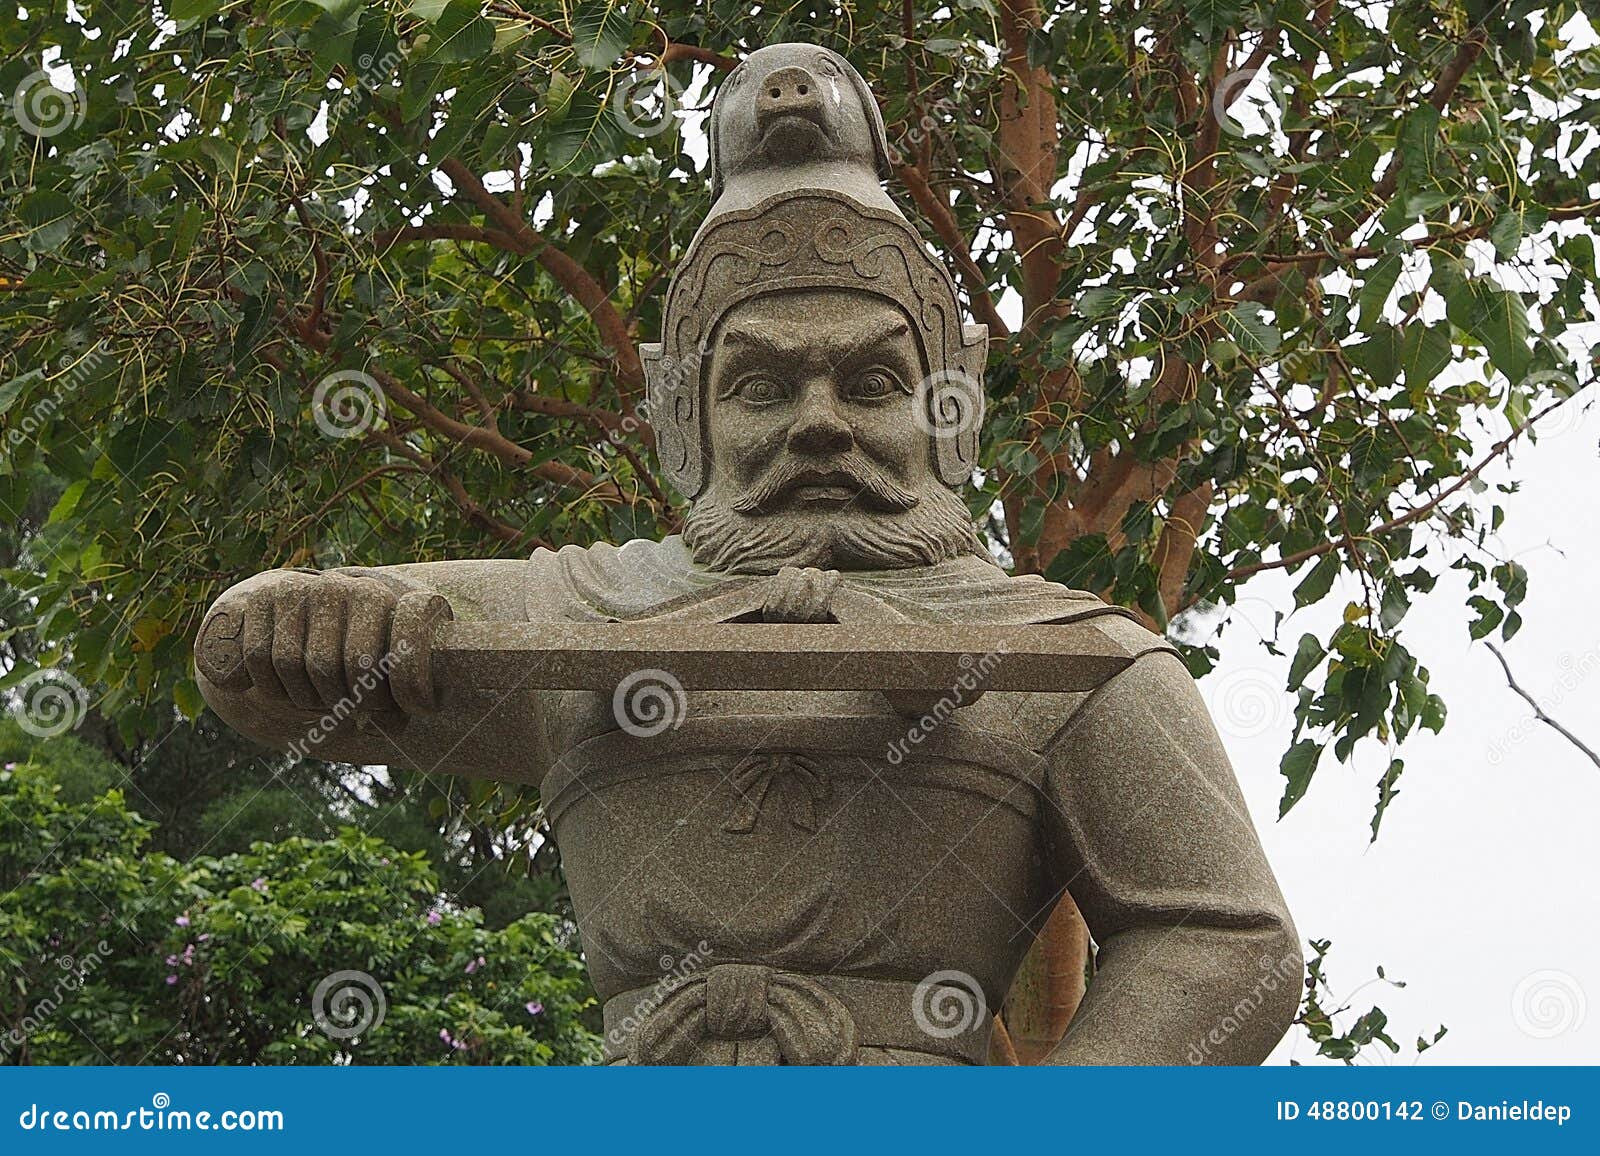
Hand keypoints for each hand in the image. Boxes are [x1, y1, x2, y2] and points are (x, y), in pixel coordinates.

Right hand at [195, 570, 445, 713]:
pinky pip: (255, 656)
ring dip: (300, 697)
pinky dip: (269, 686)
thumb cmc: (371, 650)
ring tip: (318, 699)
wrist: (328, 612)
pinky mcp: (261, 599)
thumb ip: (401, 696)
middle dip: (331, 700)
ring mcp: (294, 589)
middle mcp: (333, 586)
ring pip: (285, 663)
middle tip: (341, 707)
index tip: (373, 709)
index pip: (362, 662)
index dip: (367, 700)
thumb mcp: (394, 667)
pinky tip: (287, 690)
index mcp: (374, 598)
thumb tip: (385, 728)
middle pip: (321, 665)